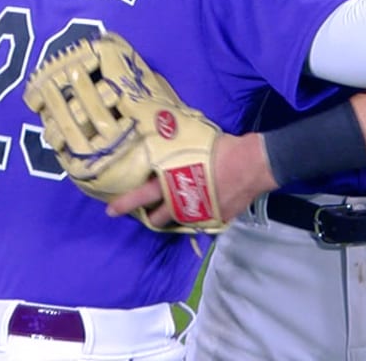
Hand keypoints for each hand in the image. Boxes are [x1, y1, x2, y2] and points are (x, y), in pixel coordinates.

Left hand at [104, 131, 271, 226]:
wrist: (254, 163)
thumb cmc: (223, 149)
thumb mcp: (193, 144)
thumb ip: (177, 152)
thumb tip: (165, 145)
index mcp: (173, 183)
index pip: (142, 195)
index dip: (125, 203)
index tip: (111, 211)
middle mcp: (183, 203)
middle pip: (159, 217)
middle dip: (152, 216)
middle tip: (150, 213)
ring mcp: (201, 214)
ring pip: (181, 221)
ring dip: (176, 216)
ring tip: (176, 210)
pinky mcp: (219, 218)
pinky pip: (205, 220)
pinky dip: (202, 214)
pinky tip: (206, 205)